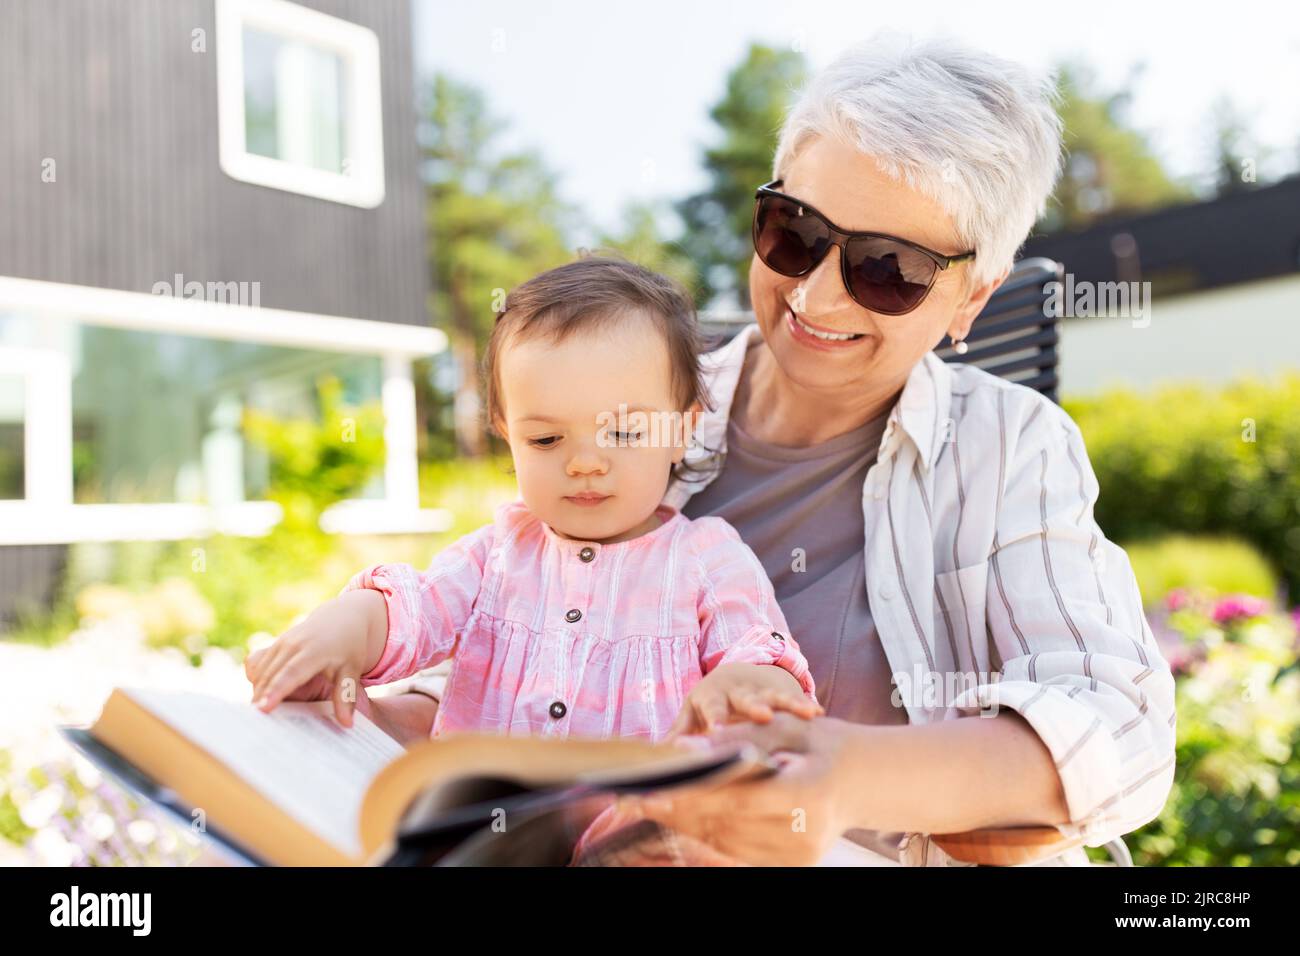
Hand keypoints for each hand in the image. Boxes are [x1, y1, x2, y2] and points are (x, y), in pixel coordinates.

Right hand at [244, 589, 385, 726]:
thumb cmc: (349, 647)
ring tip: (258, 714)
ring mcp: (281, 642)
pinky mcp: (274, 644)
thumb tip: (347, 724)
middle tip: (255, 722)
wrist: (341, 618)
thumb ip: (347, 696)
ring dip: (257, 691)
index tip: (263, 708)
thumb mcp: (352, 669)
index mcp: (314, 651)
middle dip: (260, 697)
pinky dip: (256, 679)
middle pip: (271, 675)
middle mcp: (293, 645)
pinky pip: (257, 663)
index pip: (291, 673)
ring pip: (261, 671)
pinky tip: (263, 693)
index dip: (276, 691)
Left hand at [629, 713, 854, 865]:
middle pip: (726, 825)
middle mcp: (805, 834)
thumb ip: (736, 737)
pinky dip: (706, 834)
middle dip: (677, 809)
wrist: (859, 779)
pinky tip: (681, 817)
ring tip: (648, 805)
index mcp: (809, 794)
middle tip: (633, 797)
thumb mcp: (783, 727)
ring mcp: (799, 857)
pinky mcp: (790, 866)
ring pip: (725, 843)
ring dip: (685, 824)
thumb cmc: (818, 745)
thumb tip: (684, 748)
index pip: (739, 799)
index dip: (691, 794)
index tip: (651, 787)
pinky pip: (736, 852)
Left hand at [668, 662, 822, 737]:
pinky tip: (815, 712)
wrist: (738, 677)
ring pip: (773, 697)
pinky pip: (793, 699)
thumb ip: (678, 738)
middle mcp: (735, 692)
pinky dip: (803, 705)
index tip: (716, 728)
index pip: (711, 708)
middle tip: (762, 715)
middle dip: (753, 707)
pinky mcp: (780, 694)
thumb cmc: (710, 707)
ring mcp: (760, 692)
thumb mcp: (692, 717)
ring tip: (803, 713)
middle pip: (744, 699)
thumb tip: (650, 764)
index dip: (714, 718)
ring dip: (787, 704)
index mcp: (710, 699)